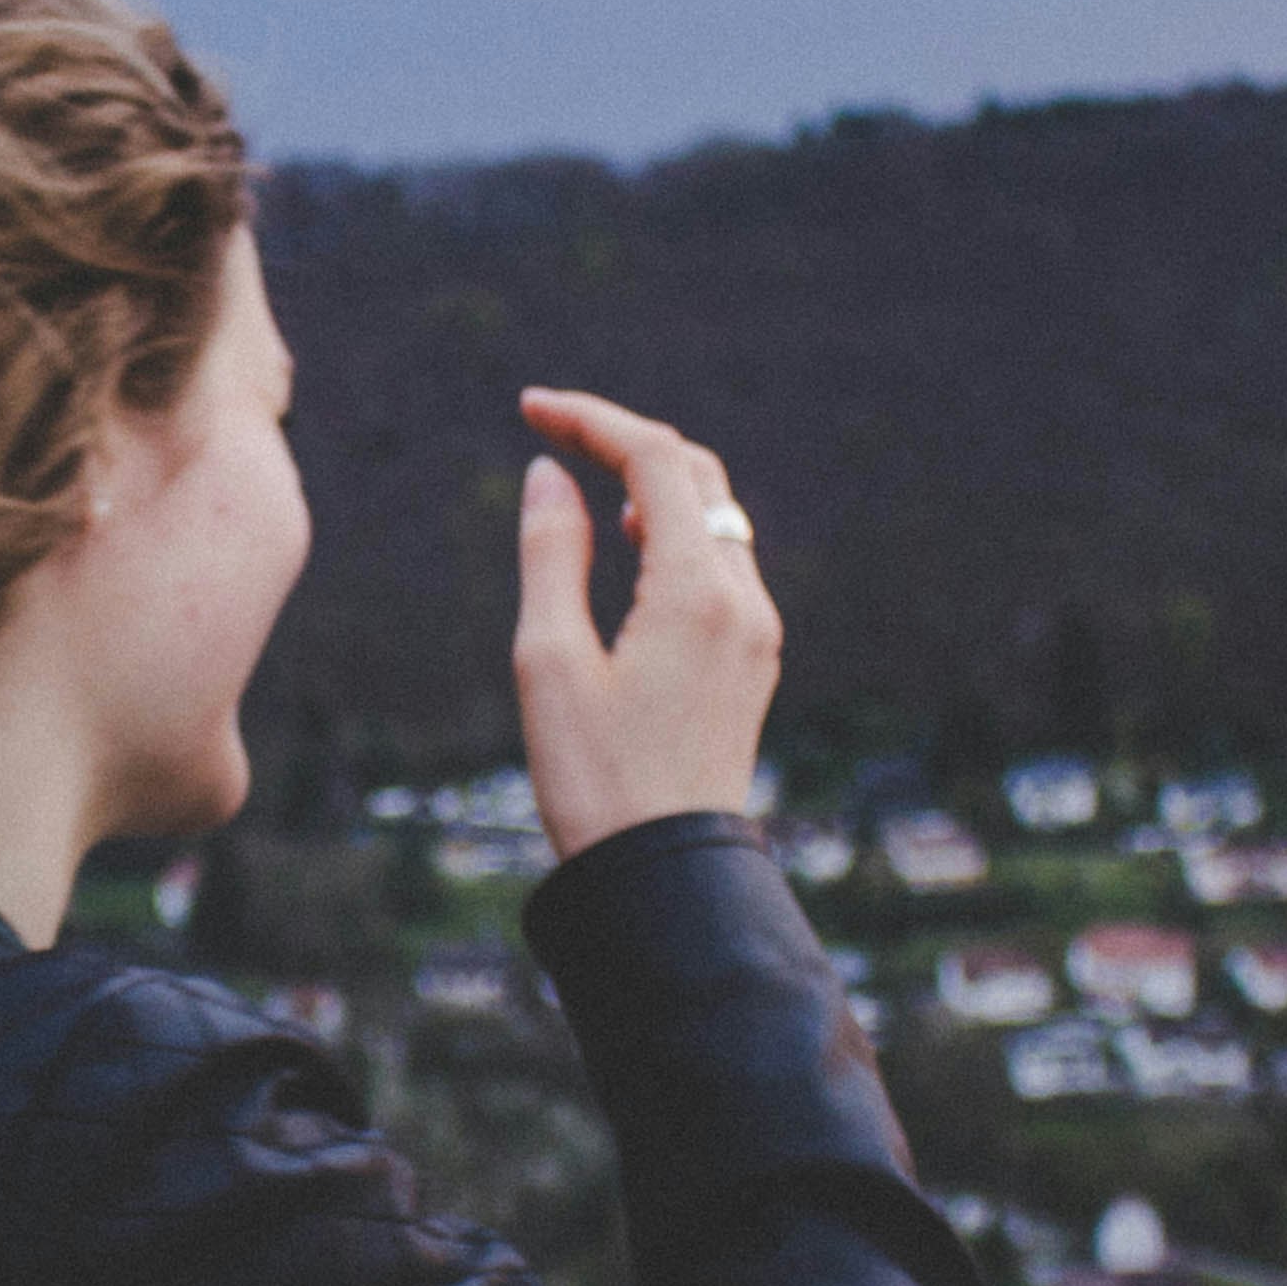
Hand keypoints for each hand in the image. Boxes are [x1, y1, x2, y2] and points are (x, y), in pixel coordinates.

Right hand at [510, 387, 781, 860]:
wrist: (664, 878)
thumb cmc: (595, 780)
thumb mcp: (550, 661)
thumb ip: (550, 553)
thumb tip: (550, 475)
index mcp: (697, 592)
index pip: (653, 460)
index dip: (590, 419)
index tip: (529, 408)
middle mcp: (744, 601)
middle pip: (695, 475)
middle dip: (624, 441)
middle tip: (551, 432)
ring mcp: (757, 633)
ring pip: (715, 517)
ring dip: (650, 486)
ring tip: (583, 486)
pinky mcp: (752, 661)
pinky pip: (722, 565)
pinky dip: (673, 534)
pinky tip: (628, 551)